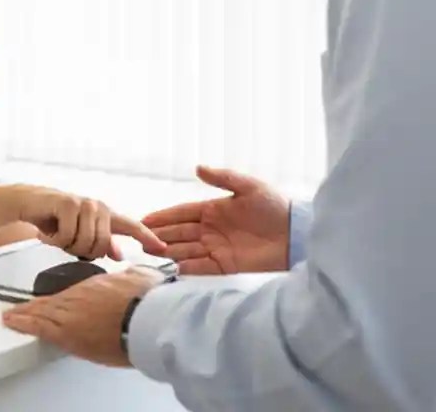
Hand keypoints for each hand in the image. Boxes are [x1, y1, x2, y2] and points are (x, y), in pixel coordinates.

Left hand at [2, 268, 163, 366]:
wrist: (149, 319)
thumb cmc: (147, 301)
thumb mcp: (138, 279)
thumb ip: (130, 277)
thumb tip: (133, 274)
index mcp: (94, 287)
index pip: (66, 294)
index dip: (53, 299)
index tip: (44, 301)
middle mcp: (78, 300)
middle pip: (50, 304)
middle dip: (33, 308)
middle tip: (17, 309)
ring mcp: (72, 318)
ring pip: (42, 316)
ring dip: (25, 316)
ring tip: (11, 317)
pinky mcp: (71, 337)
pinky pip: (42, 329)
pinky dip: (25, 324)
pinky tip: (13, 323)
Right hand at [9, 185, 167, 260]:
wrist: (30, 204)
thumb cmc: (58, 221)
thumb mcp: (81, 236)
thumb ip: (102, 244)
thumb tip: (120, 255)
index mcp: (106, 215)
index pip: (132, 226)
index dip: (148, 237)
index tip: (163, 248)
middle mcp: (99, 207)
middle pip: (102, 244)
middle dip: (83, 251)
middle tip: (68, 244)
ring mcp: (84, 204)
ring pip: (84, 242)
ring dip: (68, 246)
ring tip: (58, 236)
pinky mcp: (67, 203)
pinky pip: (68, 236)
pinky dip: (56, 240)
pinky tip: (49, 232)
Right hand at [142, 166, 289, 273]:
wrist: (296, 234)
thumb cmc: (275, 206)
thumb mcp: (249, 186)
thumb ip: (223, 178)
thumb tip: (197, 168)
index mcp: (214, 210)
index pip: (182, 213)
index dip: (164, 216)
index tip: (144, 219)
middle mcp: (211, 230)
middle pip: (180, 233)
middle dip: (160, 235)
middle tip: (139, 239)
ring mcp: (217, 248)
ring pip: (186, 250)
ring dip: (169, 251)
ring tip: (149, 251)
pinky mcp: (226, 266)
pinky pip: (202, 267)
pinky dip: (187, 268)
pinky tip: (172, 267)